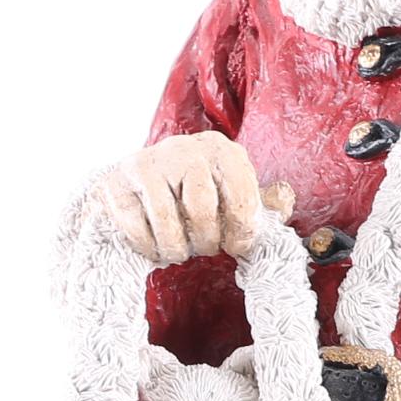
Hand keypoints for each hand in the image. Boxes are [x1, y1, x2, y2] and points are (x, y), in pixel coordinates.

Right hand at [91, 134, 293, 265]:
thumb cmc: (196, 195)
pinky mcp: (116, 183)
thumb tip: (284, 200)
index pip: (241, 199)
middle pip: (202, 212)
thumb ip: (264, 203)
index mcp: (221, 151)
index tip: (235, 246)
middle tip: (203, 247)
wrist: (140, 185)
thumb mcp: (234, 194)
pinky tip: (155, 246)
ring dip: (177, 249)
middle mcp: (185, 149)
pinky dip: (148, 248)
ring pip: (168, 223)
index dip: (241, 233)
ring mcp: (147, 163)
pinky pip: (137, 229)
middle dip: (206, 242)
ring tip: (179, 250)